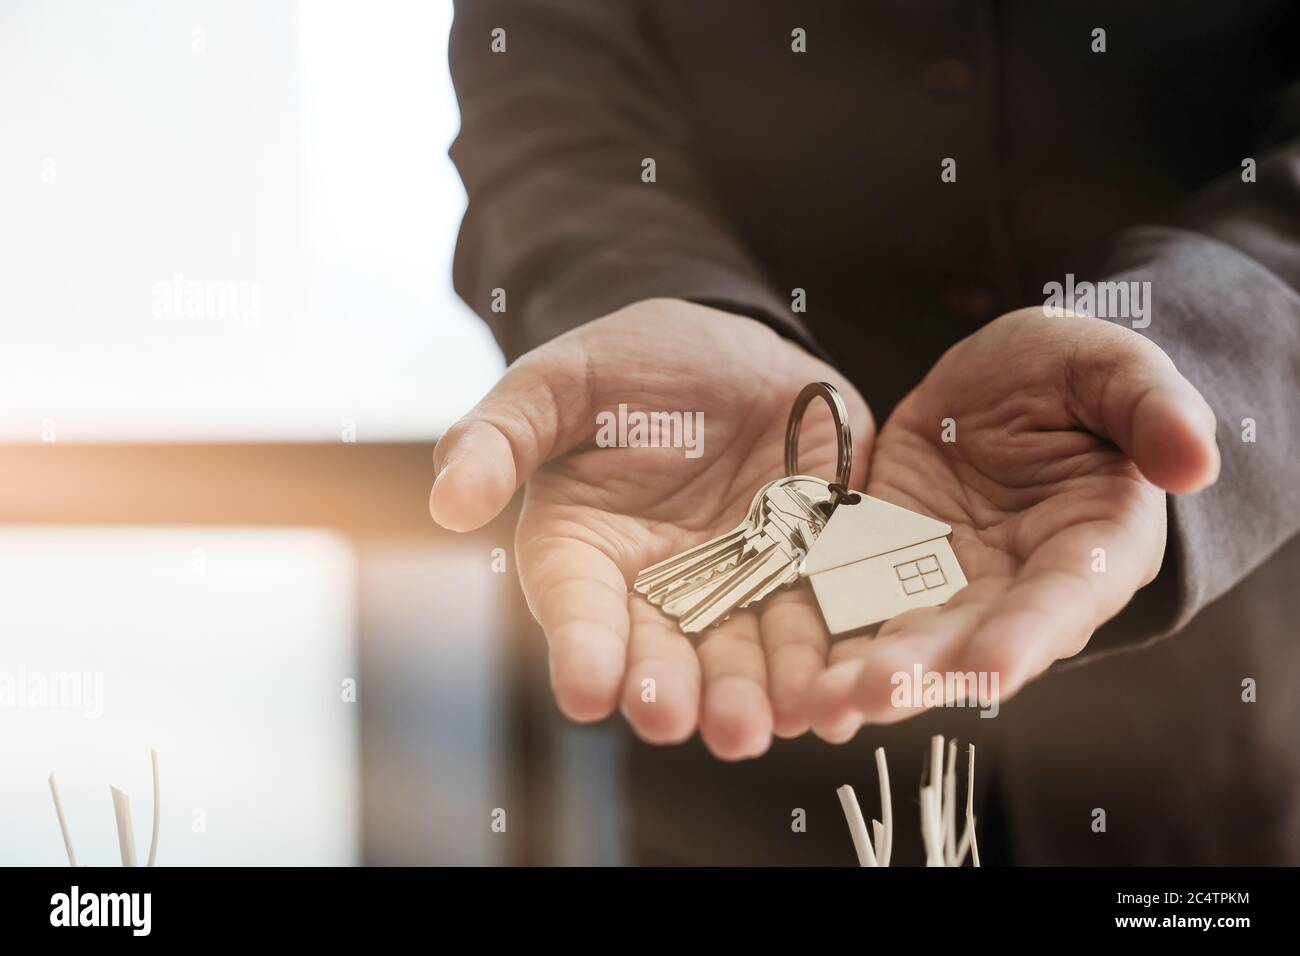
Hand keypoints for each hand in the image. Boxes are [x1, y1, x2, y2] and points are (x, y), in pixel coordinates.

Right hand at [429, 299, 872, 758]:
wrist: (729, 344)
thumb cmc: (626, 364)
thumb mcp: (556, 383)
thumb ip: (500, 436)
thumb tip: (446, 501)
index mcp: (586, 551)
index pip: (578, 608)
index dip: (582, 649)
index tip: (584, 691)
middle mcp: (662, 586)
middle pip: (665, 651)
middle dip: (671, 689)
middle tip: (674, 721)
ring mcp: (743, 581)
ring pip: (748, 652)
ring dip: (755, 694)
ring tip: (759, 727)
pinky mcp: (815, 564)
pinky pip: (824, 616)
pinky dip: (831, 655)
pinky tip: (835, 693)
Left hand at [801, 308, 1219, 740]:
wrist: (999, 382)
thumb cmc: (1070, 374)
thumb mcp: (1109, 367)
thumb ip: (1151, 409)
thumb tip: (1196, 462)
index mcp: (1091, 545)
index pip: (1064, 599)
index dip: (1030, 635)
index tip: (993, 669)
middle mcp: (1017, 584)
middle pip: (971, 639)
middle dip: (925, 671)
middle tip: (874, 696)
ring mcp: (946, 581)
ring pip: (906, 638)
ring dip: (863, 673)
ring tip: (820, 702)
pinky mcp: (885, 563)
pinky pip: (851, 604)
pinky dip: (822, 638)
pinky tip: (786, 670)